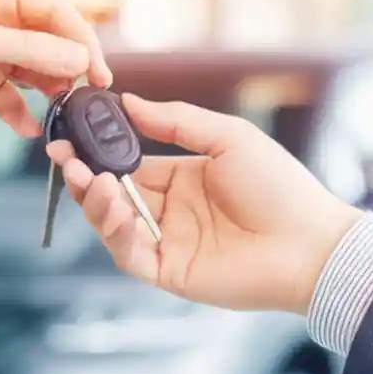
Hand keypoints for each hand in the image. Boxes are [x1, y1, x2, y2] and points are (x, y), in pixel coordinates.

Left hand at [0, 0, 112, 132]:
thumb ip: (29, 51)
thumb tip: (79, 58)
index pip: (57, 11)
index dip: (81, 39)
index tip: (96, 69)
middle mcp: (2, 23)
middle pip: (55, 44)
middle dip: (72, 68)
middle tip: (88, 95)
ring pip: (40, 75)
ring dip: (52, 94)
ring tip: (61, 113)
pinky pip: (17, 103)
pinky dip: (25, 117)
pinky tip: (29, 129)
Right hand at [46, 95, 362, 314]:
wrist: (309, 242)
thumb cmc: (279, 186)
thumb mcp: (228, 137)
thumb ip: (176, 121)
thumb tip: (128, 101)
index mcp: (183, 179)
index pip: (128, 163)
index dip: (99, 151)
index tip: (75, 133)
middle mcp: (170, 212)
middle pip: (111, 194)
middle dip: (84, 175)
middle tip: (63, 156)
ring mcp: (168, 243)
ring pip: (112, 224)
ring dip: (95, 201)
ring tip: (93, 180)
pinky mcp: (170, 273)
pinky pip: (129, 254)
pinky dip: (114, 232)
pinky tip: (115, 207)